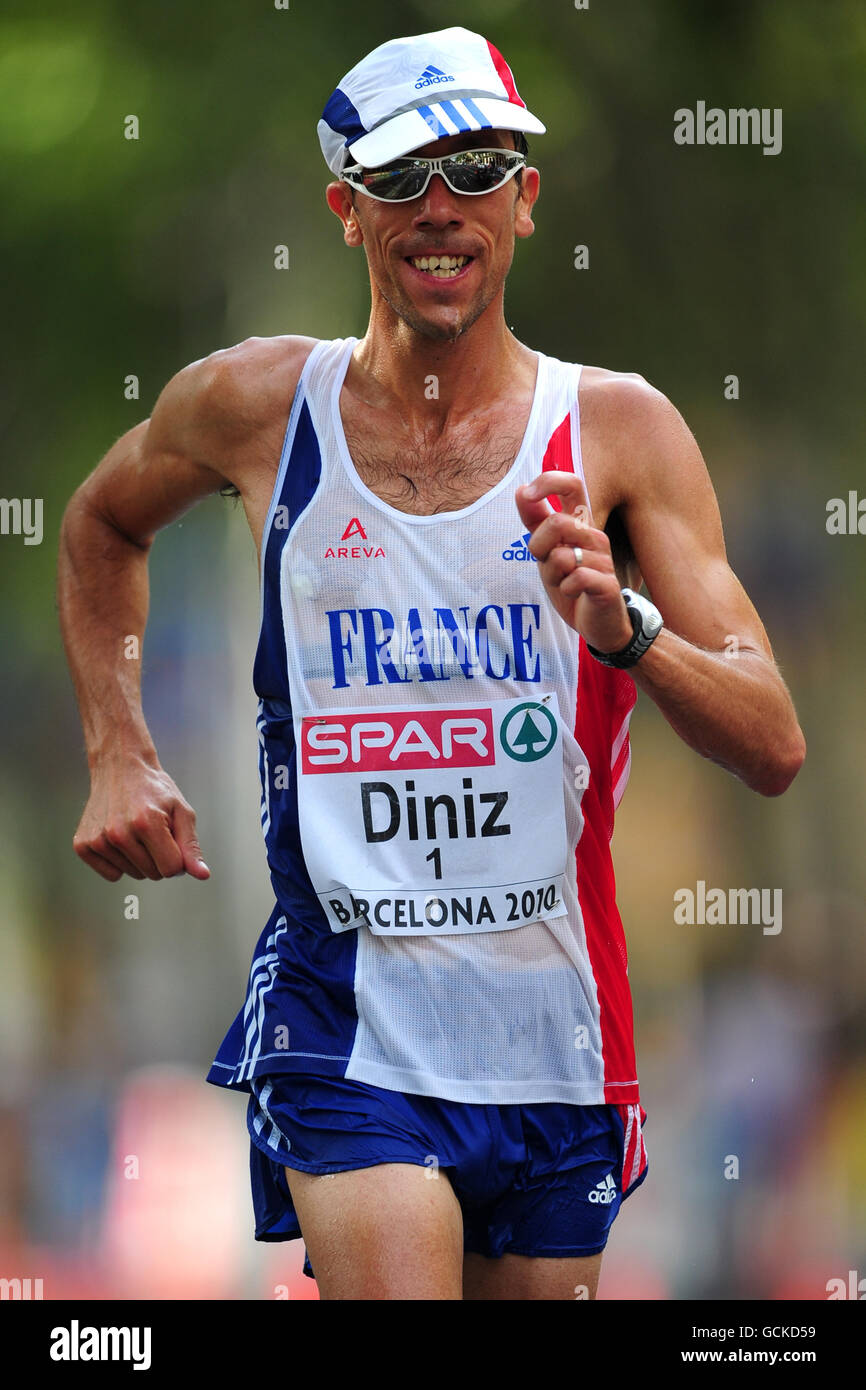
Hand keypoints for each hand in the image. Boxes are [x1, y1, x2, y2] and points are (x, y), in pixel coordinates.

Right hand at [73, 753, 209, 882]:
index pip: (172, 869)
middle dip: (160, 857)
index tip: (173, 839)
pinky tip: (119, 838)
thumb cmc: (155, 790)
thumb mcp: (181, 811)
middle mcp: (118, 833)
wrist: (120, 767)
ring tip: (135, 830)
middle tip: (153, 830)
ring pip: (133, 875)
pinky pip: (112, 874)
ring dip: (140, 859)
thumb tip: (203, 876)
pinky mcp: (83, 845)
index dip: (178, 858)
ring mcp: (98, 840)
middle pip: (153, 874)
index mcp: (147, 823)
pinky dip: (119, 862)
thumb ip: (191, 846)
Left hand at [515, 471, 633, 653]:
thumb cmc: (573, 582)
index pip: (571, 485)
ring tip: (564, 582)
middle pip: (556, 522)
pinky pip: (575, 578)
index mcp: (581, 523)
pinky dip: (567, 589)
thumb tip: (522, 489)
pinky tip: (575, 593)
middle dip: (538, 546)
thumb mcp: (547, 550)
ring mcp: (604, 559)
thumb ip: (536, 522)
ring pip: (561, 556)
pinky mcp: (607, 583)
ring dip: (552, 575)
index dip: (548, 482)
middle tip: (546, 563)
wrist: (598, 622)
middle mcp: (594, 535)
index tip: (529, 493)